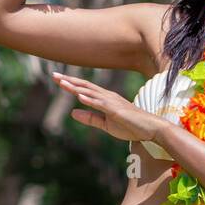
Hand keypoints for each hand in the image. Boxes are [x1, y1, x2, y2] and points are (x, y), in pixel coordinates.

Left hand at [51, 72, 169, 143]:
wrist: (151, 129)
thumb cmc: (131, 126)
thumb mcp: (106, 124)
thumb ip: (90, 118)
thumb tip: (72, 113)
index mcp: (105, 99)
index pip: (85, 89)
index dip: (71, 84)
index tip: (57, 80)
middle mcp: (108, 97)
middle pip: (85, 86)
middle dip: (69, 81)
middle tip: (53, 75)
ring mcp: (112, 102)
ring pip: (91, 92)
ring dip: (76, 87)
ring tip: (62, 83)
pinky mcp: (116, 110)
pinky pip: (101, 104)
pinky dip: (89, 99)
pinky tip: (79, 96)